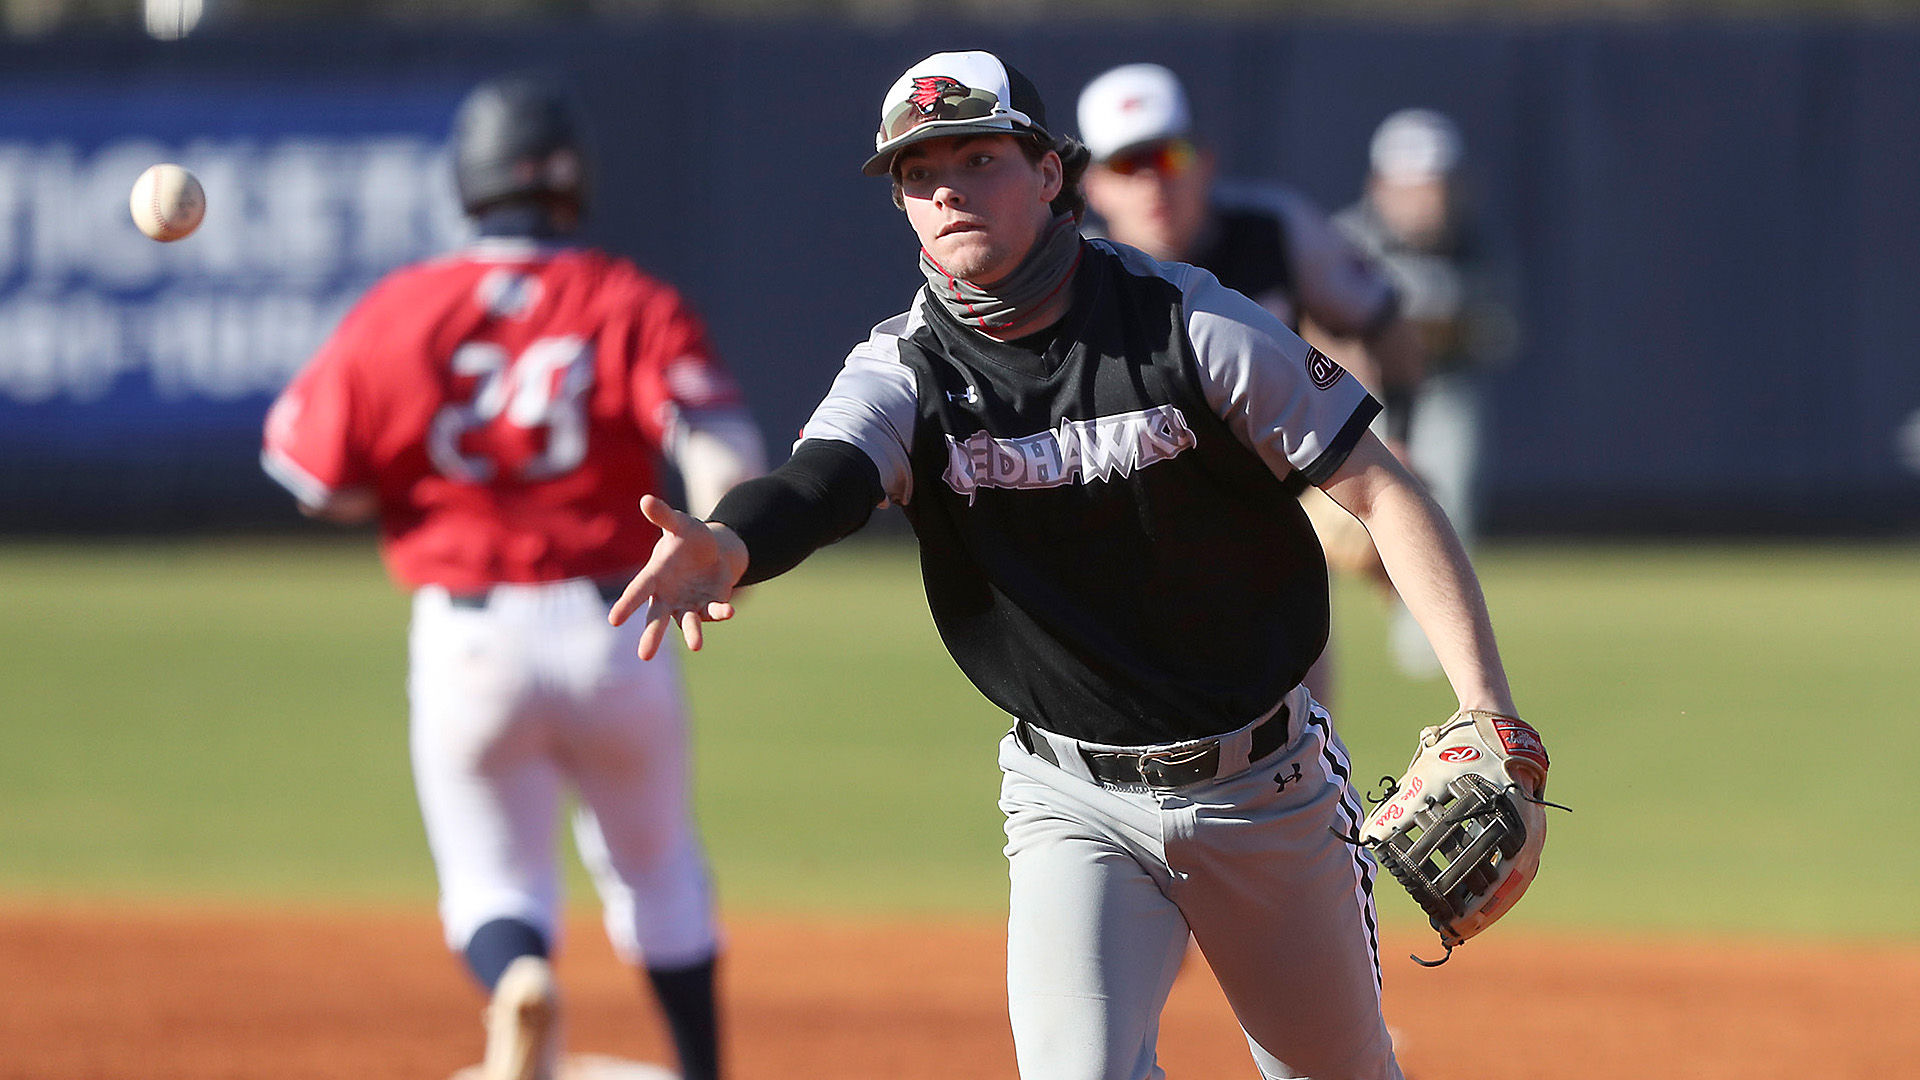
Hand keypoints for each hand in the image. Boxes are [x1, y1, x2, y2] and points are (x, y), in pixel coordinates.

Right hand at [608, 495, 749, 659]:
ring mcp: (689, 604)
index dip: (626, 604)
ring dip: (693, 633)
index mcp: (655, 576)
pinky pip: (714, 612)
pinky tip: (729, 611)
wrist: (715, 551)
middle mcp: (669, 596)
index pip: (638, 591)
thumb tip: (645, 499)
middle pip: (657, 618)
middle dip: (652, 636)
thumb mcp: (680, 524)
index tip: (613, 620)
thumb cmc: (690, 538)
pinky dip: (721, 612)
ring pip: (688, 622)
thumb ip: (664, 516)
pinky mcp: (710, 606)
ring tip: (696, 646)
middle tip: (644, 656)